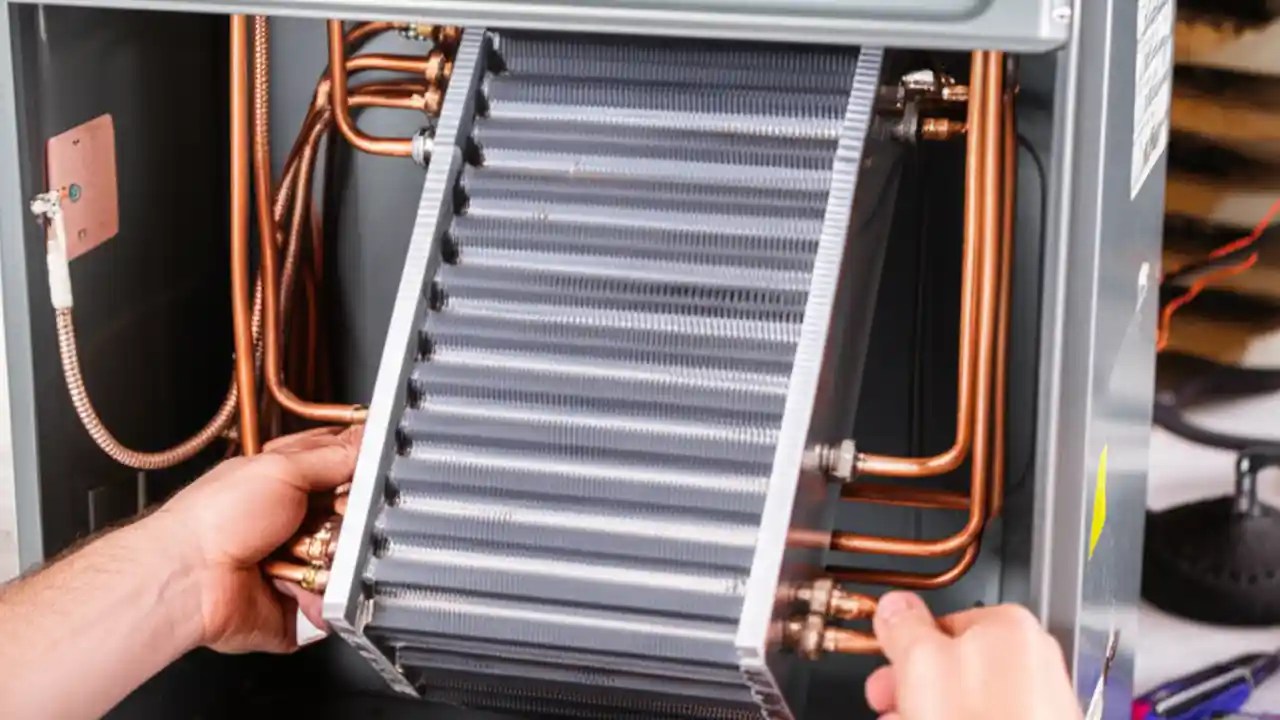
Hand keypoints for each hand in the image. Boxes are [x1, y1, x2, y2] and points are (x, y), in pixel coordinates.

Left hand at [142, 426, 361, 653]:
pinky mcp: (294, 604)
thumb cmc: (213, 518)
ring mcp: (293, 564)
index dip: (357, 469)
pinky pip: (331, 605)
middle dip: (351, 518)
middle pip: (349, 515)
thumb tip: (369, 446)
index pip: (336, 466)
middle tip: (339, 516)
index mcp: (281, 481)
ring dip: (338, 558)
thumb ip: (333, 456)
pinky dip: (324, 599)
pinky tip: (306, 584)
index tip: (371, 472)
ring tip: (318, 553)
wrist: (188, 578)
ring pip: (346, 560)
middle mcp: (288, 522)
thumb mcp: (281, 468)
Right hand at [865, 591, 1081, 719]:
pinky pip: (987, 718)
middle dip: (912, 688)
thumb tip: (895, 606)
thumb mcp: (920, 663)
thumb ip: (903, 626)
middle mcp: (1034, 661)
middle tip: (889, 705)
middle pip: (954, 665)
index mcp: (1009, 626)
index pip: (941, 622)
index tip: (885, 670)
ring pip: (967, 701)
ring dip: (927, 711)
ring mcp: (1040, 705)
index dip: (903, 649)